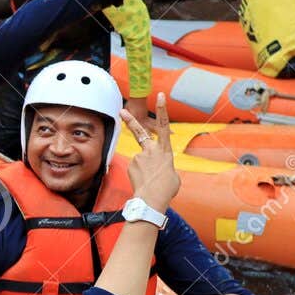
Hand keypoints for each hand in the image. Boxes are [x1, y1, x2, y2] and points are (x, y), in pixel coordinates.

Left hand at [120, 92, 179, 212]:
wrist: (153, 198)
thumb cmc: (166, 188)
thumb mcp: (172, 174)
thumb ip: (163, 165)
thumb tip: (156, 168)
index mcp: (165, 150)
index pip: (164, 125)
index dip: (162, 110)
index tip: (160, 96)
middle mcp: (151, 150)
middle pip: (140, 132)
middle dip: (130, 120)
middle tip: (122, 110)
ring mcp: (139, 156)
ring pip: (140, 160)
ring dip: (143, 170)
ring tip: (149, 181)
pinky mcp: (131, 164)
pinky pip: (135, 168)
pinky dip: (138, 175)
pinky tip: (142, 182)